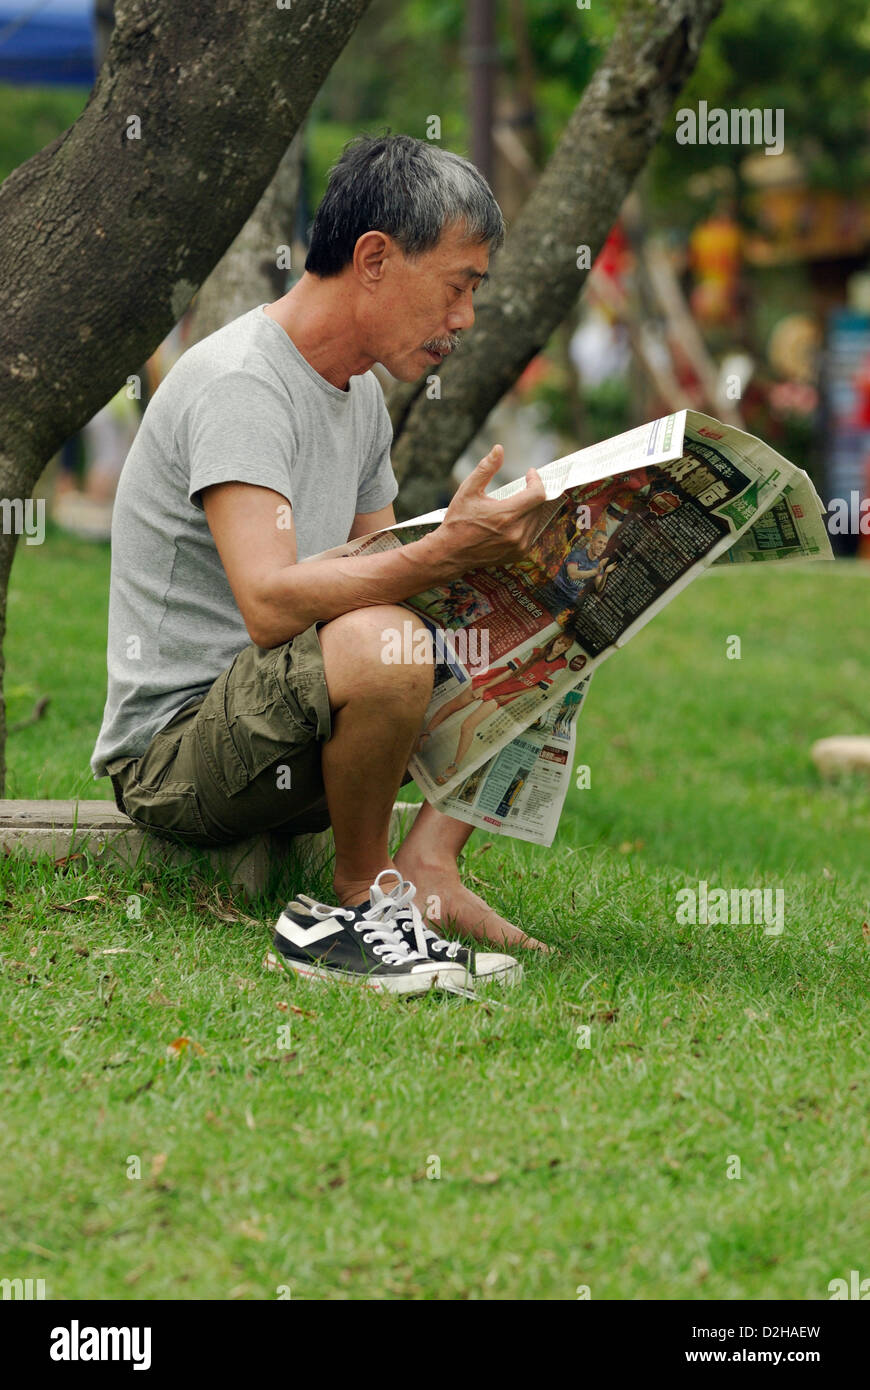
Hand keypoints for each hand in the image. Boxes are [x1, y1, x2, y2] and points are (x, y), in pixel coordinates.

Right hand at [432, 445, 548, 575]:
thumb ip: (485, 469)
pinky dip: (527, 523)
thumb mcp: (467, 491)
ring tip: (516, 502)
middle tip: (522, 486)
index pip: (538, 494)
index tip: (529, 473)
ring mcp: (519, 545)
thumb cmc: (457, 521)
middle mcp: (517, 532)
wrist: (450, 553)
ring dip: (531, 508)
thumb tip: (499, 449)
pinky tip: (513, 519)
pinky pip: (532, 533)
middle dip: (532, 493)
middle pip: (539, 506)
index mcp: (506, 515)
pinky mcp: (519, 554)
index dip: (536, 481)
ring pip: (538, 520)